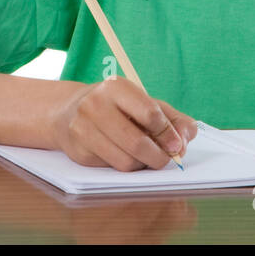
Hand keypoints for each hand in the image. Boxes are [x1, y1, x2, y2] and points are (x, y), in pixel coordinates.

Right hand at [48, 76, 197, 170]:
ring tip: (145, 156)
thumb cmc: (116, 107)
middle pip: (137, 142)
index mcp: (116, 87)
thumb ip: (173, 118)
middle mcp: (96, 104)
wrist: (69, 111)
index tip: (177, 144)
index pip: (150, 114)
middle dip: (159, 156)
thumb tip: (186, 138)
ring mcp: (83, 128)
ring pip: (126, 161)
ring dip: (143, 164)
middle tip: (167, 158)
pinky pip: (112, 168)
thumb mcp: (144, 102)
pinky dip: (126, 166)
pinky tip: (125, 155)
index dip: (168, 133)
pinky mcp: (78, 151)